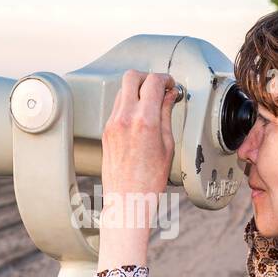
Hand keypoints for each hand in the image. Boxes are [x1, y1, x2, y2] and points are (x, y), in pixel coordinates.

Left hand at [101, 70, 179, 202]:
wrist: (127, 199)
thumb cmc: (150, 181)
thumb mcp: (167, 145)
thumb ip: (166, 115)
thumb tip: (169, 97)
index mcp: (144, 121)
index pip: (153, 82)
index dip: (165, 79)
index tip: (171, 85)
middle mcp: (124, 118)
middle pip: (132, 77)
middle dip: (147, 78)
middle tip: (159, 88)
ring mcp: (112, 123)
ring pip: (122, 90)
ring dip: (137, 90)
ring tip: (150, 104)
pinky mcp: (106, 131)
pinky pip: (117, 107)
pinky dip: (129, 104)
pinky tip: (140, 117)